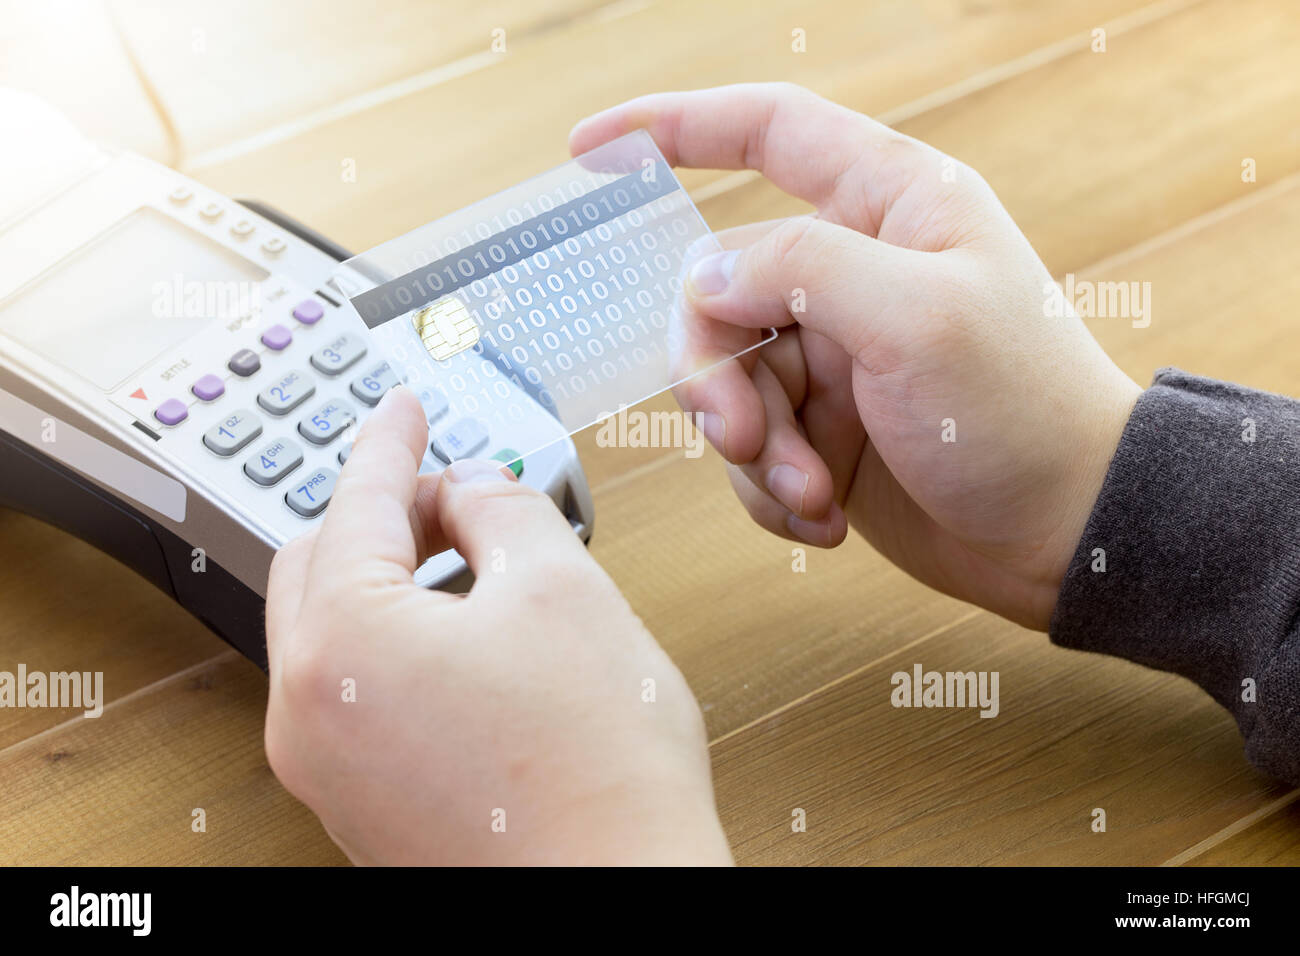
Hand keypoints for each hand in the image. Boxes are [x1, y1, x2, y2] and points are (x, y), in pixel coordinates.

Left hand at [264, 386, 730, 864]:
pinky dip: (395, 644)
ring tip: (473, 562)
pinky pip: (354, 691)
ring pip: (334, 631)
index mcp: (339, 645)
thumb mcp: (560, 585)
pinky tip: (466, 641)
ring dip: (392, 579)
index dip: (391, 441)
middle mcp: (306, 714)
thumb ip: (501, 502)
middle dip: (380, 512)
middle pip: (319, 565)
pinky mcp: (360, 804)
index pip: (355, 502)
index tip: (406, 409)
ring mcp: (326, 769)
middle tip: (450, 489)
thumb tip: (469, 486)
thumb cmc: (600, 767)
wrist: (618, 898)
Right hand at [571, 83, 1140, 629]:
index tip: (589, 148)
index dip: (674, 127)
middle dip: (714, 373)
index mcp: (889, 207)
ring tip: (810, 492)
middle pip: (716, 289)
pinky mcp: (822, 430)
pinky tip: (824, 516)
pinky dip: (769, 489)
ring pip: (724, 380)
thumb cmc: (1025, 413)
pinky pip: (747, 448)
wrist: (1064, 533)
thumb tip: (705, 273)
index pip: (767, 131)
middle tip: (741, 436)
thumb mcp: (919, 318)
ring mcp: (833, 356)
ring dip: (750, 448)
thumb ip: (801, 269)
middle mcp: (852, 273)